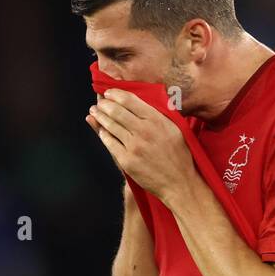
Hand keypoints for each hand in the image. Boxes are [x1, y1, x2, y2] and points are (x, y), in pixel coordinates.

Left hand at [86, 89, 192, 203]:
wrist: (179, 182)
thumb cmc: (179, 156)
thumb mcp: (175, 128)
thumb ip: (159, 114)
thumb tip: (143, 101)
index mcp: (156, 120)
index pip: (129, 100)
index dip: (115, 94)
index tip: (109, 92)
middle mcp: (144, 131)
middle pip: (116, 111)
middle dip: (104, 105)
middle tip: (99, 102)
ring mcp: (134, 146)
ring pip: (110, 126)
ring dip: (99, 117)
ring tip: (95, 112)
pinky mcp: (127, 160)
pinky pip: (109, 143)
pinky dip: (103, 134)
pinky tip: (101, 130)